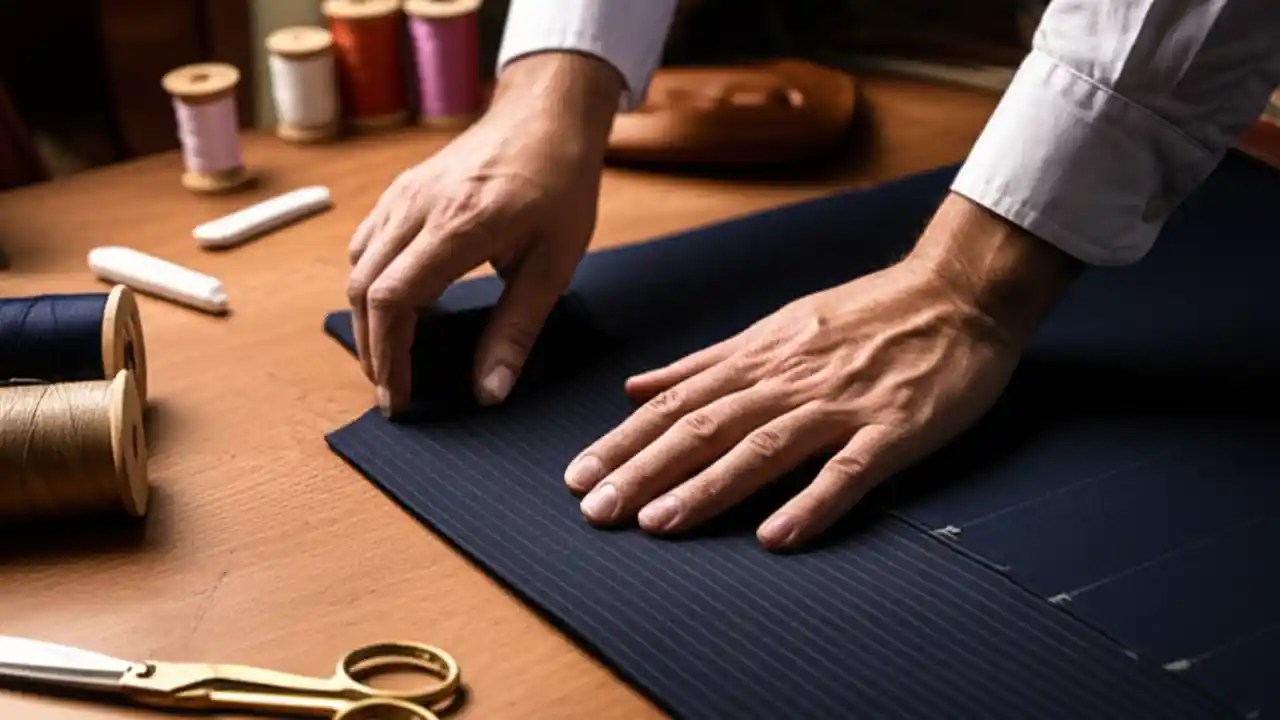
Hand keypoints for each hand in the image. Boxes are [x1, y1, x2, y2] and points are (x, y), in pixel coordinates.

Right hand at [347, 53, 622, 414]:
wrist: (546, 115)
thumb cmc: (560, 186)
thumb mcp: (554, 264)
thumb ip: (517, 330)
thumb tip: (488, 391)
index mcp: (458, 226)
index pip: (394, 300)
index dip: (389, 357)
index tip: (399, 398)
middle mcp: (417, 207)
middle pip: (363, 290)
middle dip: (371, 350)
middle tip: (392, 392)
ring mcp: (403, 194)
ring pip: (358, 267)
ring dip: (367, 320)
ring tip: (391, 360)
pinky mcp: (401, 190)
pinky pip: (367, 244)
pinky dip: (370, 284)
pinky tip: (395, 309)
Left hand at [565, 194, 1081, 550]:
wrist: (957, 292)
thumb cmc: (867, 313)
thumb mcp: (776, 326)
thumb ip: (706, 362)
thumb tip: (637, 387)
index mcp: (758, 358)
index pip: (676, 405)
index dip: (626, 442)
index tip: (578, 477)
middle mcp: (788, 380)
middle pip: (704, 428)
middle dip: (644, 470)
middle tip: (596, 511)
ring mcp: (840, 404)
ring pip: (762, 448)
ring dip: (706, 488)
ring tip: (657, 525)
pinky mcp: (893, 429)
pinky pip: (847, 472)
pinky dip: (810, 503)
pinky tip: (774, 537)